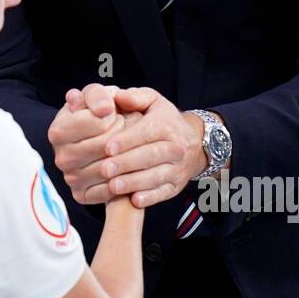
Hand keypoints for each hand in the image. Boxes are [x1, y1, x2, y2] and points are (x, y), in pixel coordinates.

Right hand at [49, 84, 140, 205]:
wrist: (99, 138)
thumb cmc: (97, 113)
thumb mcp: (95, 95)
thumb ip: (97, 95)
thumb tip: (104, 108)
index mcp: (58, 131)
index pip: (97, 123)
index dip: (113, 116)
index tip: (116, 113)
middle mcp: (61, 157)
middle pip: (105, 147)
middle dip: (123, 135)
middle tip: (129, 128)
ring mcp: (71, 178)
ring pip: (110, 169)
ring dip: (128, 155)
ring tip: (131, 144)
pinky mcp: (82, 195)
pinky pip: (109, 190)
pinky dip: (125, 178)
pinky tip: (130, 165)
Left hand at [74, 87, 209, 207]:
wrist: (194, 143)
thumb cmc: (164, 120)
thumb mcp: (153, 101)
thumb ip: (135, 97)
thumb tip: (118, 96)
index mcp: (166, 125)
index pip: (146, 133)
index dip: (127, 140)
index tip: (108, 147)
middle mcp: (175, 147)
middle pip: (150, 156)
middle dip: (127, 164)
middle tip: (104, 169)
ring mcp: (177, 168)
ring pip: (156, 177)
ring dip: (134, 183)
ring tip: (113, 186)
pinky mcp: (176, 186)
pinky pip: (164, 193)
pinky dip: (150, 198)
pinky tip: (134, 200)